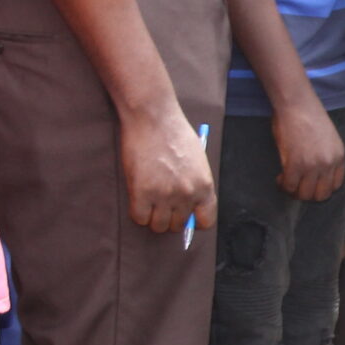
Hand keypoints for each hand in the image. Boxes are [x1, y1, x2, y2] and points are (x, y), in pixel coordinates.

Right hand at [120, 105, 214, 234]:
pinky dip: (138, 212)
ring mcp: (164, 195)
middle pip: (178, 225)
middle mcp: (187, 194)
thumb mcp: (198, 161)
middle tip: (161, 203)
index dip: (194, 221)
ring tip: (149, 200)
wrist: (153, 119)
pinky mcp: (141, 192)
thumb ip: (196, 184)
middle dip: (169, 218)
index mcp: (205, 186)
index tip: (185, 216)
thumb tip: (189, 206)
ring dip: (153, 217)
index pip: (206, 221)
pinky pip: (140, 218)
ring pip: (158, 226)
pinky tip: (138, 198)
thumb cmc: (175, 135)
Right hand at [273, 98, 344, 202]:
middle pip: (321, 195)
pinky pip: (290, 186)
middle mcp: (329, 164)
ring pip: (305, 195)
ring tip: (287, 182)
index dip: (321, 187)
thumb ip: (325, 156)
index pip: (335, 185)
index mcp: (339, 156)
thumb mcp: (328, 139)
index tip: (310, 183)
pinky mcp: (295, 165)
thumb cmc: (309, 116)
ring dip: (294, 191)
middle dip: (307, 194)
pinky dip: (283, 185)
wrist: (297, 104)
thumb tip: (314, 173)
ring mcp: (313, 166)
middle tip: (296, 186)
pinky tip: (280, 178)